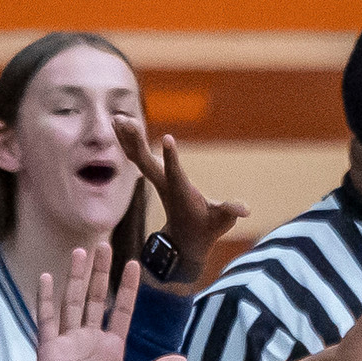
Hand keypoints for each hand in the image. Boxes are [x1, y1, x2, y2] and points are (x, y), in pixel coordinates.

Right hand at [34, 245, 187, 360]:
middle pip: (95, 297)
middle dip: (100, 272)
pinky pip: (46, 319)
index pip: (121, 309)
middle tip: (103, 244)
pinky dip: (46, 298)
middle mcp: (90, 338)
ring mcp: (69, 342)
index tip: (133, 263)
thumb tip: (181, 358)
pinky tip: (48, 277)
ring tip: (80, 252)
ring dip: (76, 277)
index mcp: (112, 347)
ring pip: (72, 301)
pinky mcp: (49, 349)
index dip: (127, 287)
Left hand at [112, 116, 247, 285]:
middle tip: (125, 122)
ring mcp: (157, 180)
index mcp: (180, 192)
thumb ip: (231, 212)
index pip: (174, 173)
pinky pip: (138, 157)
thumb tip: (244, 210)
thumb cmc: (208, 228)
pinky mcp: (156, 177)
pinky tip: (121, 127)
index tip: (167, 138)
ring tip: (116, 118)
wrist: (187, 242)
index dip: (172, 157)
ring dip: (127, 139)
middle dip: (136, 143)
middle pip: (145, 162)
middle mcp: (164, 184)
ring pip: (137, 157)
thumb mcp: (222, 221)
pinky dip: (129, 142)